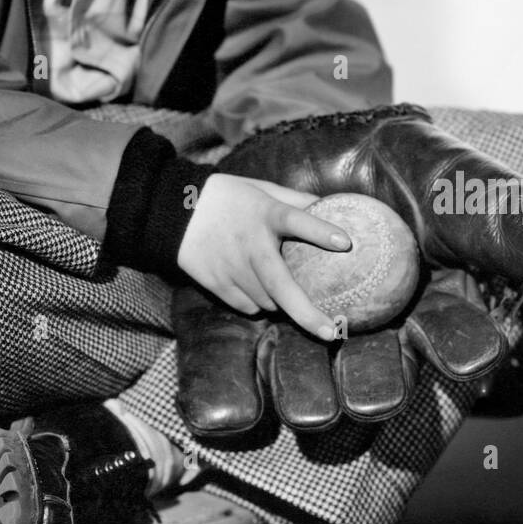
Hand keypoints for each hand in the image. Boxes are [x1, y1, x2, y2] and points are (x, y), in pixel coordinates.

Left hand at [173, 104, 522, 435]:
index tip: (470, 356)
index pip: (454, 336)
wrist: (282, 146)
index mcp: (427, 306)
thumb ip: (483, 207)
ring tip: (309, 407)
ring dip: (309, 396)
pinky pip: (232, 369)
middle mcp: (369, 338)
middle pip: (380, 374)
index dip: (462, 348)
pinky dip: (229, 391)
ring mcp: (300, 343)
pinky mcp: (238, 337)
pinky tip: (227, 410)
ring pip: (308, 382)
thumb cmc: (378, 162)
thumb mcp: (429, 168)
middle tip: (372, 396)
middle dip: (377, 388)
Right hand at [176, 173, 349, 339]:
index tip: (346, 243)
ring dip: (279, 301)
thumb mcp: (262, 190)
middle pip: (280, 285)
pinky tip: (254, 286)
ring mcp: (231, 267)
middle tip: (330, 333)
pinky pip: (247, 306)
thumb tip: (332, 206)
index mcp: (264, 214)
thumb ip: (296, 200)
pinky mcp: (216, 283)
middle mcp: (249, 244)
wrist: (176, 211)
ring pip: (267, 301)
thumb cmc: (228, 197)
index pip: (296, 221)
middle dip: (306, 313)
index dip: (320, 231)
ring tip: (279, 286)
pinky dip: (258, 303)